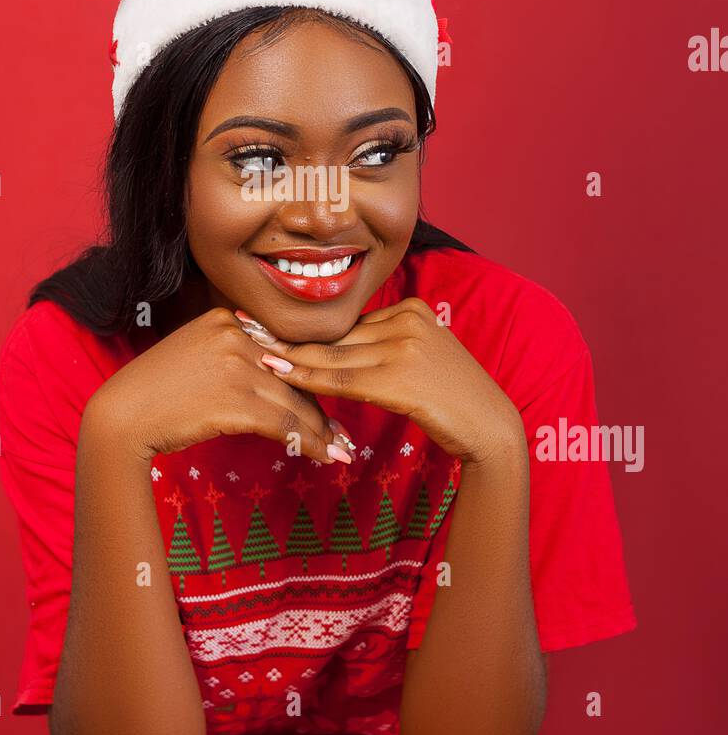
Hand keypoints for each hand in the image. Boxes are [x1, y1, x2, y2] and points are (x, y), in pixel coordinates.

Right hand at [83, 306, 354, 465]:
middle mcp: (236, 336)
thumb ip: (233, 356)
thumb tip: (276, 382)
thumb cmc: (155, 392)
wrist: (122, 415)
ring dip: (323, 432)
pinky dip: (309, 443)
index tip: (329, 402)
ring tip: (342, 452)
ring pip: (295, 402)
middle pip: (293, 377)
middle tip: (345, 435)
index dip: (309, 381)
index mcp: (227, 319)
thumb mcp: (196, 353)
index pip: (282, 352)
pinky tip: (323, 456)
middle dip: (322, 409)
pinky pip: (285, 424)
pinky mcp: (235, 399)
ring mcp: (236, 365)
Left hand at [236, 298, 525, 465]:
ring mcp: (404, 347)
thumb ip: (384, 346)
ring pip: (333, 355)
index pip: (348, 323)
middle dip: (289, 334)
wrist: (489, 426)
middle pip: (337, 334)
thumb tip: (338, 350)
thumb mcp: (420, 357)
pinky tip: (280, 373)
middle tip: (245, 326)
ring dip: (289, 355)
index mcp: (411, 309)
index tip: (268, 321)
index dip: (307, 329)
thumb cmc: (453, 398)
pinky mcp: (399, 378)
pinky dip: (307, 377)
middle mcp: (407, 320)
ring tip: (253, 350)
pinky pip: (341, 378)